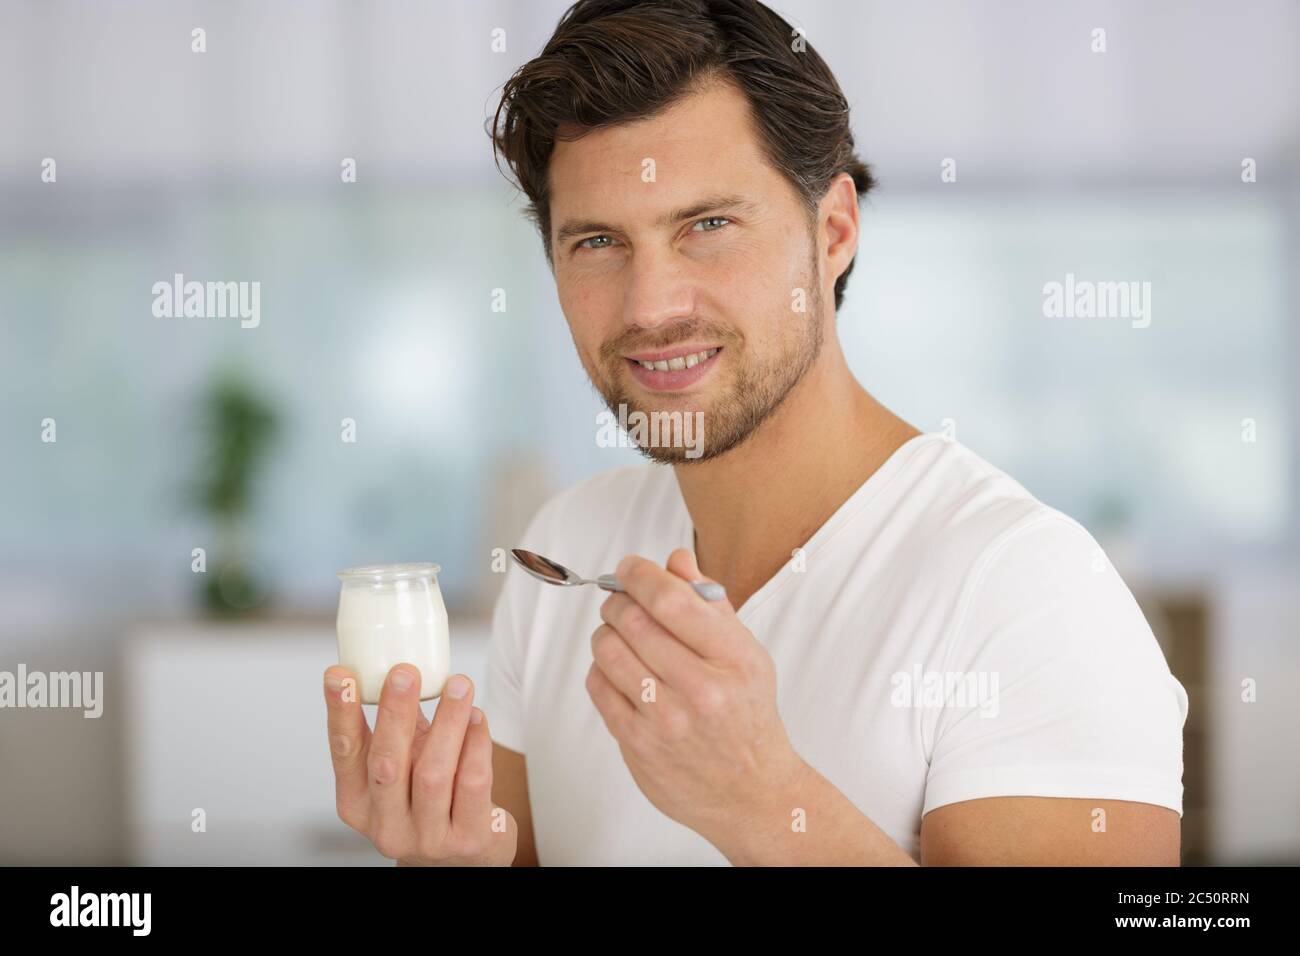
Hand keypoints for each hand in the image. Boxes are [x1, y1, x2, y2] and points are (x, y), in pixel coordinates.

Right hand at [323, 664, 516, 865]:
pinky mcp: (469, 839)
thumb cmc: (428, 801)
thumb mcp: (402, 769)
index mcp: (358, 804)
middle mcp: (386, 826)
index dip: (340, 713)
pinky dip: (476, 743)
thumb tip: (397, 666)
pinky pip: (472, 782)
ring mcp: (427, 837)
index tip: (338, 674)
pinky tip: (476, 718)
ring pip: (433, 772)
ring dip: (447, 721)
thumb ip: (397, 730)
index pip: (345, 754)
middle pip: (386, 764)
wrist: (465, 858)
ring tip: (458, 684)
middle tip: (405, 671)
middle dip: (394, 712)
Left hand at [586, 549, 805, 845]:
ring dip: (606, 631)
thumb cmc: (747, 714)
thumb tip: (674, 560)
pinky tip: (619, 669)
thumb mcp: (746, 654)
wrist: (751, 792)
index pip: (672, 600)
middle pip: (633, 620)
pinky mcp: (637, 745)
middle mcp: (701, 690)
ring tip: (618, 633)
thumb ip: (710, 604)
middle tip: (621, 599)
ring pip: (608, 650)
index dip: (640, 574)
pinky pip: (598, 686)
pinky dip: (601, 667)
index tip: (629, 567)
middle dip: (619, 600)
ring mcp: (666, 720)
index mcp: (734, 659)